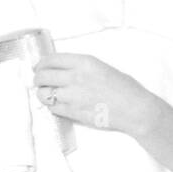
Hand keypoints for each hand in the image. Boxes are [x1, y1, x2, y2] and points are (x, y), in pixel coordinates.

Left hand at [32, 53, 154, 133]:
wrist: (134, 108)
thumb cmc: (125, 88)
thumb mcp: (103, 67)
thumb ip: (82, 67)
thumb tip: (63, 70)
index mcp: (84, 62)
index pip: (51, 59)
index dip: (41, 63)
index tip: (39, 66)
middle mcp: (75, 77)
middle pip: (43, 76)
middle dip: (38, 78)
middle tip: (39, 81)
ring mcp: (73, 96)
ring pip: (44, 94)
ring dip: (43, 93)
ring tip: (47, 94)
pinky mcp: (73, 112)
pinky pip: (53, 108)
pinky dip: (53, 106)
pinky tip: (60, 105)